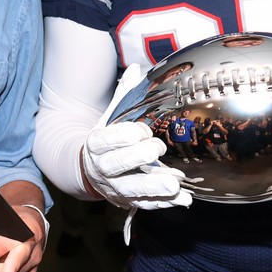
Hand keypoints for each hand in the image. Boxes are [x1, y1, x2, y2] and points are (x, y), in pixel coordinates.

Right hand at [81, 65, 190, 209]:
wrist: (89, 170)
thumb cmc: (107, 139)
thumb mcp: (110, 117)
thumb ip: (124, 95)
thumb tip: (137, 68)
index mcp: (95, 144)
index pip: (105, 140)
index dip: (124, 135)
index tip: (142, 129)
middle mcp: (102, 168)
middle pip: (117, 165)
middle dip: (138, 157)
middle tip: (158, 149)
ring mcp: (114, 187)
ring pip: (132, 189)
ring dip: (154, 186)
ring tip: (175, 184)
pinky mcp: (128, 201)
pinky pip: (146, 204)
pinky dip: (165, 203)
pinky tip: (183, 199)